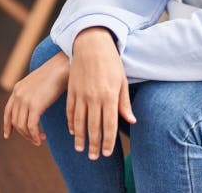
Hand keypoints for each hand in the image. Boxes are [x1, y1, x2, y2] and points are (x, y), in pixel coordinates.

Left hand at [4, 51, 68, 145]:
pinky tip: (42, 138)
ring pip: (22, 126)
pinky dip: (35, 136)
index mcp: (17, 89)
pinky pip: (31, 127)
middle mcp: (18, 95)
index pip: (8, 111)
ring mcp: (25, 100)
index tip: (8, 135)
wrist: (61, 68)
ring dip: (30, 136)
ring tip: (40, 140)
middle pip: (15, 121)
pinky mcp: (35, 105)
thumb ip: (32, 94)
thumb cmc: (55, 75)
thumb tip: (34, 107)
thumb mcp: (38, 84)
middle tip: (35, 139)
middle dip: (24, 134)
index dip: (7, 125)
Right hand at [67, 27, 135, 160]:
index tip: (105, 153)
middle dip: (93, 145)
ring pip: (79, 121)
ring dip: (80, 137)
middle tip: (93, 158)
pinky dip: (71, 123)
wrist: (91, 43)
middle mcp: (94, 97)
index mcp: (109, 96)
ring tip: (80, 149)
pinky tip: (73, 131)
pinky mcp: (71, 89)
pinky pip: (70, 111)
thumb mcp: (122, 81)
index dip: (107, 142)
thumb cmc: (111, 62)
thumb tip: (131, 121)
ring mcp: (81, 94)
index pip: (109, 125)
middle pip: (93, 127)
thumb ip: (124, 103)